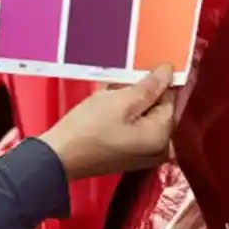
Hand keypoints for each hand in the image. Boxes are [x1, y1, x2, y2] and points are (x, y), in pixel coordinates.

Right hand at [38, 64, 175, 180]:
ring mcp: (143, 155)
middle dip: (140, 92)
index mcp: (162, 136)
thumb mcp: (121, 101)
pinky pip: (133, 127)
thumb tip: (169, 71)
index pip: (170, 99)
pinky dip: (122, 114)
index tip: (135, 73)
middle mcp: (159, 149)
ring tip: (108, 92)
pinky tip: (105, 105)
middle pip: (158, 109)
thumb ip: (149, 87)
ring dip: (129, 101)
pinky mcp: (128, 155)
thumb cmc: (89, 128)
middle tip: (118, 83)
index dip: (154, 82)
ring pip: (143, 116)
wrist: (58, 157)